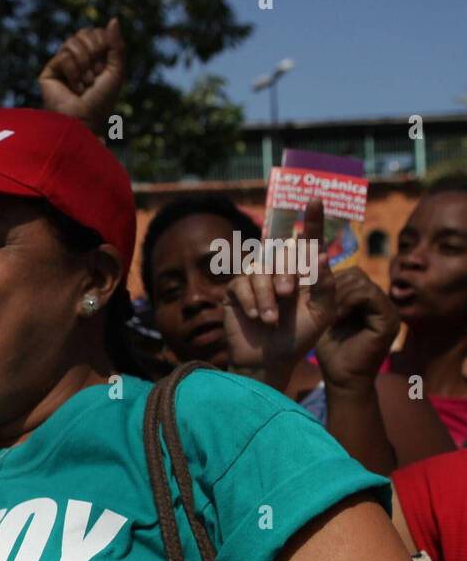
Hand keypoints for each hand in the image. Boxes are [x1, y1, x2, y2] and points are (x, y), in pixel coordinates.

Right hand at [38, 18, 126, 134]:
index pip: (97, 32)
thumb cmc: (101, 100)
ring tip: (85, 84)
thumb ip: (117, 45)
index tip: (104, 69)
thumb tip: (113, 19)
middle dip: (94, 54)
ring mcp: (61, 63)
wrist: (85, 120)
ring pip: (72, 42)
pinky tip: (74, 88)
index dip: (104, 46)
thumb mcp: (116, 70)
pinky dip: (74, 72)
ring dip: (84, 64)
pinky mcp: (49, 71)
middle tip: (95, 77)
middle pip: (84, 33)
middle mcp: (75, 56)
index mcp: (91, 54)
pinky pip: (63, 56)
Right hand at [224, 199, 336, 389]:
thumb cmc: (298, 338)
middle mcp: (279, 271)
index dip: (312, 220)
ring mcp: (256, 280)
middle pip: (282, 253)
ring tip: (272, 318)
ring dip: (267, 293)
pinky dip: (251, 300)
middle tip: (288, 294)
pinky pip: (241, 283)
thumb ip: (325, 285)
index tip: (316, 199)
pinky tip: (258, 317)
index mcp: (303, 273)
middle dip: (286, 271)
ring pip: (260, 269)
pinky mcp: (235, 291)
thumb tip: (321, 254)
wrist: (269, 361)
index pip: (308, 242)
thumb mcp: (321, 313)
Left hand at [316, 269, 399, 391]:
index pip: (351, 274)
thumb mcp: (323, 317)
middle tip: (316, 302)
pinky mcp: (390, 320)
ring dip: (338, 295)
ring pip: (361, 282)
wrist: (342, 379)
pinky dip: (348, 302)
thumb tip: (315, 267)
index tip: (310, 292)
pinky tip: (335, 316)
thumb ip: (324, 295)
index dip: (328, 278)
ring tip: (326, 313)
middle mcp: (381, 302)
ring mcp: (388, 310)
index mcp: (367, 300)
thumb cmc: (330, 351)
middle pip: (356, 274)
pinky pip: (369, 296)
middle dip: (332, 285)